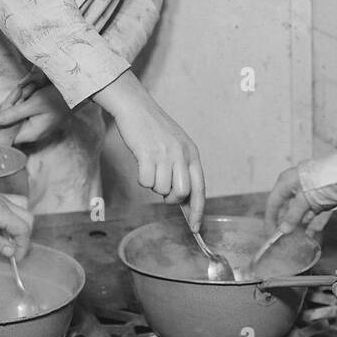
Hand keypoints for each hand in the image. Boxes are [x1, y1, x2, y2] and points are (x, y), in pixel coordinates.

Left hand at [0, 83, 69, 145]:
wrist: (75, 92)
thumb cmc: (58, 98)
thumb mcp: (35, 103)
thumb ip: (14, 113)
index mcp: (31, 133)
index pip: (4, 138)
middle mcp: (31, 132)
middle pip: (7, 123)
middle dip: (9, 105)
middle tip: (19, 91)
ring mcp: (33, 124)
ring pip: (13, 114)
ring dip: (17, 99)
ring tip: (29, 88)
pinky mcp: (34, 117)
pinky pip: (21, 110)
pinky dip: (22, 99)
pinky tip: (30, 90)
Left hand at [0, 184, 33, 259]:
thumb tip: (10, 251)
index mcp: (0, 212)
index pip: (23, 229)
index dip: (22, 246)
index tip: (14, 258)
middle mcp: (4, 202)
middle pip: (28, 218)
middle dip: (24, 236)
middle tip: (13, 249)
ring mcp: (0, 197)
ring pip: (23, 209)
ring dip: (21, 224)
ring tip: (9, 237)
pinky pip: (14, 204)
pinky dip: (14, 217)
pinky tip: (2, 226)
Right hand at [94, 71, 204, 230]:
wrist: (136, 107)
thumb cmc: (155, 129)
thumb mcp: (177, 146)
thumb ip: (182, 169)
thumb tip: (183, 199)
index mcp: (192, 154)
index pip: (200, 189)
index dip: (198, 211)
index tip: (196, 228)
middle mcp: (181, 155)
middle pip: (181, 194)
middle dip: (170, 197)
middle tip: (162, 185)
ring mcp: (165, 155)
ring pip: (161, 189)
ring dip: (153, 183)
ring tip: (150, 165)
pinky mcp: (147, 154)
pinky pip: (146, 181)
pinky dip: (142, 177)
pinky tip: (142, 161)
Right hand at [264, 153, 336, 235]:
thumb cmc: (321, 181)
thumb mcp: (304, 199)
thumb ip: (293, 215)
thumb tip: (283, 230)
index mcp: (286, 182)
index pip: (273, 203)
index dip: (270, 219)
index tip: (270, 234)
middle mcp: (295, 186)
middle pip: (288, 208)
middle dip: (289, 223)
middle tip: (287, 238)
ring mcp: (308, 191)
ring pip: (302, 212)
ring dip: (303, 224)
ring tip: (302, 238)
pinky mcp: (321, 197)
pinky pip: (314, 212)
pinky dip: (314, 222)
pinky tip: (313, 233)